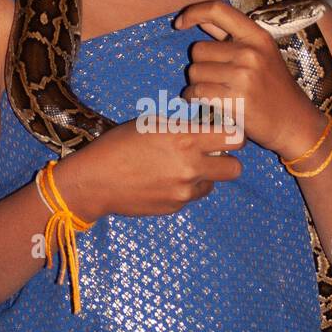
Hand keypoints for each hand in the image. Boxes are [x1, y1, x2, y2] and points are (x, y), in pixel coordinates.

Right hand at [54, 117, 246, 219]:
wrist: (95, 182)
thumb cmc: (118, 145)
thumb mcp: (151, 124)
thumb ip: (183, 128)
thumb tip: (205, 129)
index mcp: (186, 140)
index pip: (235, 138)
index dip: (234, 134)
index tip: (225, 132)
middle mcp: (191, 168)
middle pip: (235, 168)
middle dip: (227, 160)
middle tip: (211, 154)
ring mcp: (184, 192)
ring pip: (213, 184)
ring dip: (204, 176)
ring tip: (178, 167)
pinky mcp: (175, 207)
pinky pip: (192, 196)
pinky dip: (184, 189)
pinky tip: (162, 180)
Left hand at [174, 0, 325, 157]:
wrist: (294, 122)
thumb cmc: (274, 88)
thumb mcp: (262, 54)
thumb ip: (232, 36)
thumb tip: (200, 17)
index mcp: (257, 36)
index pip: (217, 10)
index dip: (193, 13)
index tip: (179, 24)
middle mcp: (250, 52)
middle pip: (198, 49)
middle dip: (200, 65)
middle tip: (214, 78)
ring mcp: (243, 76)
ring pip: (194, 72)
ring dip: (196, 83)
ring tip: (212, 91)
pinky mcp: (235, 100)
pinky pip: (197, 92)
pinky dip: (193, 98)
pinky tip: (203, 102)